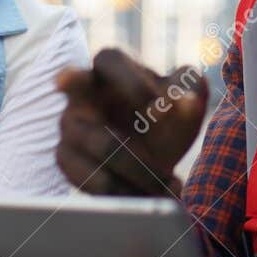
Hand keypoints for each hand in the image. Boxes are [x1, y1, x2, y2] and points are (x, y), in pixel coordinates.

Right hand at [55, 48, 208, 196]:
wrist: (154, 160)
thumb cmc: (168, 121)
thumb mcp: (187, 103)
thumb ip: (191, 91)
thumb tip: (185, 101)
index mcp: (111, 68)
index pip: (110, 60)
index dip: (132, 81)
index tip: (156, 104)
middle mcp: (83, 92)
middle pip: (83, 98)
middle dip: (129, 124)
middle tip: (167, 160)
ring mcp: (70, 124)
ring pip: (98, 144)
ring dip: (139, 170)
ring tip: (171, 187)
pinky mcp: (65, 157)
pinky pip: (86, 176)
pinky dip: (122, 191)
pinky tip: (149, 197)